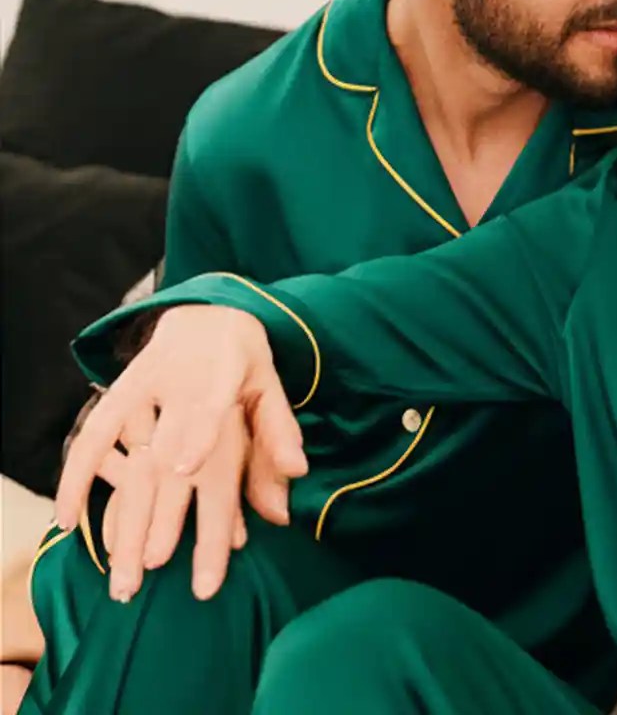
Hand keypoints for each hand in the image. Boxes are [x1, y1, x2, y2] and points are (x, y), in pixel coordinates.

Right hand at [55, 305, 306, 602]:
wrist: (204, 309)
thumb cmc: (246, 360)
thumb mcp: (270, 387)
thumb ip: (278, 437)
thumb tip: (290, 494)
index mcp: (223, 372)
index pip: (208, 407)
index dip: (195, 434)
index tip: (182, 469)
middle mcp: (178, 380)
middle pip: (165, 453)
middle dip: (163, 512)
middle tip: (158, 565)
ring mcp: (144, 386)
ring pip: (129, 454)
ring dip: (124, 512)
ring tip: (121, 566)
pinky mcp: (120, 393)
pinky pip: (96, 438)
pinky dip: (79, 476)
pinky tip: (67, 518)